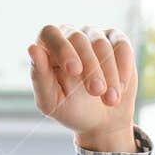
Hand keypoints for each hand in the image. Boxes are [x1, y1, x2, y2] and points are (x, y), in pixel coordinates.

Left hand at [29, 24, 137, 151]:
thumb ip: (39, 76)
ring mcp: (93, 35)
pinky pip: (122, 46)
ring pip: (101, 44)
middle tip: (96, 92)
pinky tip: (121, 88)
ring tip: (110, 100)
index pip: (50, 33)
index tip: (75, 71)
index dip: (62, 48)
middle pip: (78, 39)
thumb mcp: (51, 101)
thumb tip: (32, 48)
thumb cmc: (71, 110)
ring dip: (108, 73)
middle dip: (90, 67)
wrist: (103, 121)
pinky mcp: (117, 40)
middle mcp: (69, 35)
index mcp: (47, 47)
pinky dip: (123, 68)